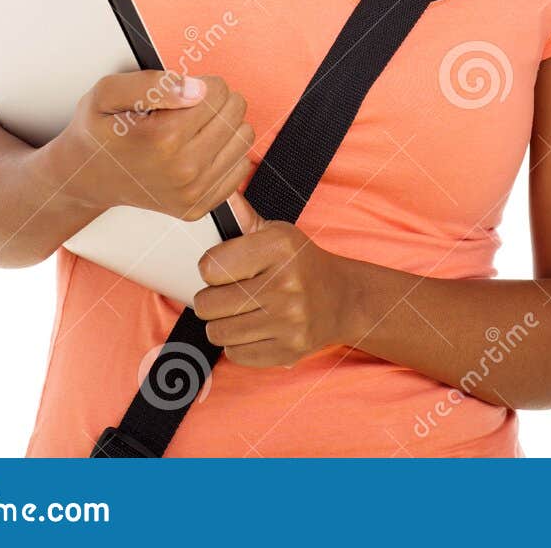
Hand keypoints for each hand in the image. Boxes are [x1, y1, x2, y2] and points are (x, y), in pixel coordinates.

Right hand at [51, 70, 254, 220]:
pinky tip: (198, 150)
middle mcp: (182, 170)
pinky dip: (225, 153)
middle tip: (188, 107)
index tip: (182, 91)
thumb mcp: (107, 93)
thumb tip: (197, 88)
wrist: (86, 178)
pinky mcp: (199, 206)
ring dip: (224, 125)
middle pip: (235, 111)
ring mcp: (192, 193)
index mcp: (163, 138)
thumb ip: (153, 83)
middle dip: (216, 101)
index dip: (202, 83)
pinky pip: (241, 166)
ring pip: (243, 137)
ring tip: (194, 128)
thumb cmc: (99, 134)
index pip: (218, 91)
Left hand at [194, 209, 361, 367]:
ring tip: (240, 311)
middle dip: (212, 299)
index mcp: (280, 247)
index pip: (209, 267)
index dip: (210, 269)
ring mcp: (289, 321)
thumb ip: (243, 218)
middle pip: (208, 304)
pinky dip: (239, 344)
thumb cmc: (302, 264)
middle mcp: (286, 284)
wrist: (343, 299)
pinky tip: (255, 328)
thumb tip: (217, 195)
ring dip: (222, 323)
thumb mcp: (278, 234)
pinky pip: (235, 354)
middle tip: (228, 293)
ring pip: (217, 332)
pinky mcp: (288, 349)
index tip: (223, 269)